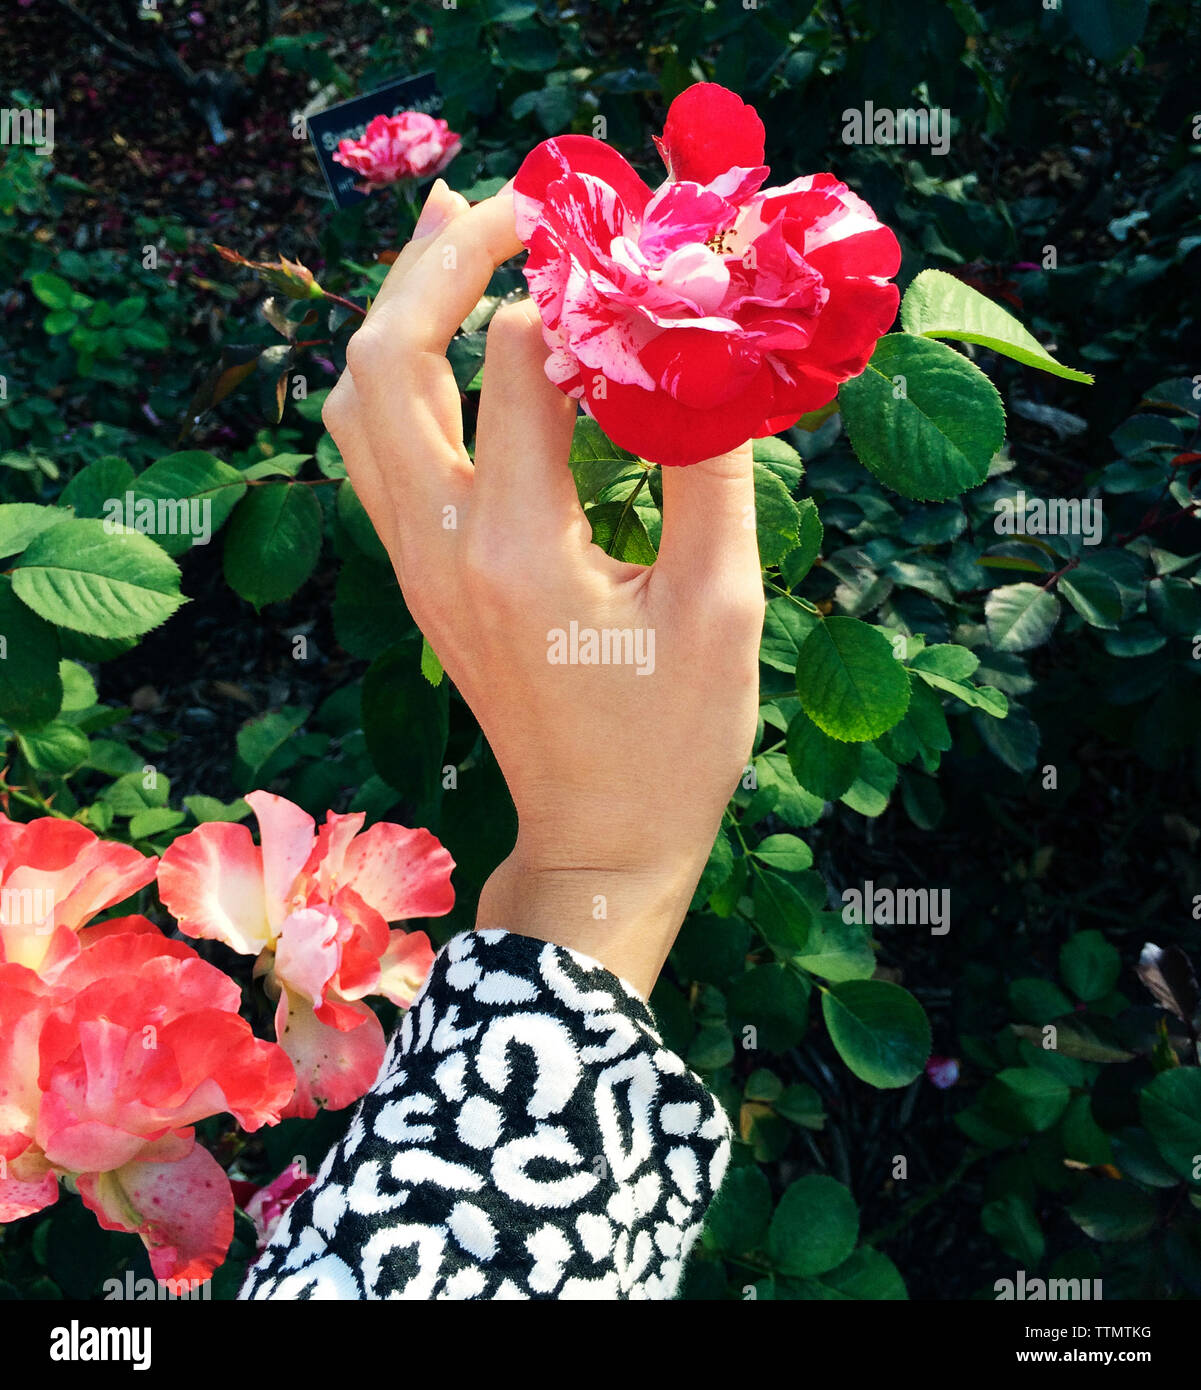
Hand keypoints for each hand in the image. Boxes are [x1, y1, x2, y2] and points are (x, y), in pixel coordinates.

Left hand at [322, 179, 764, 996]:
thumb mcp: (722, 609)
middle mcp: (442, 544)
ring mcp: (414, 562)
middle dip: (439, 260)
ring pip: (359, 402)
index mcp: (519, 548)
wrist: (595, 837)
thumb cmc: (672, 743)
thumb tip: (704, 357)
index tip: (639, 269)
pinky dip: (398, 374)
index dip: (579, 294)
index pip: (518, 362)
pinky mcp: (416, 576)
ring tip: (458, 232)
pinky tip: (446, 338)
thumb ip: (711, 471)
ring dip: (401, 308)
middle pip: (388, 361)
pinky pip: (374, 449)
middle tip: (510, 203)